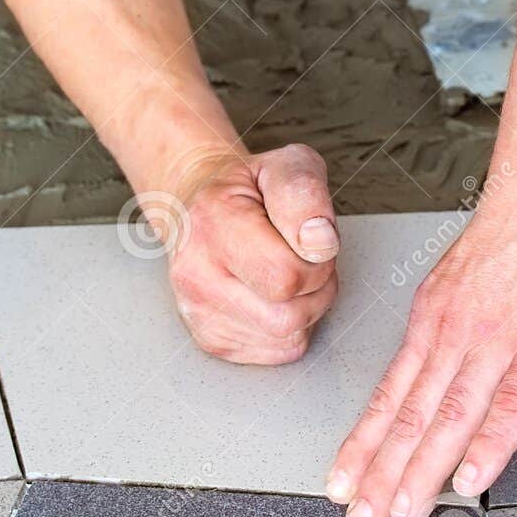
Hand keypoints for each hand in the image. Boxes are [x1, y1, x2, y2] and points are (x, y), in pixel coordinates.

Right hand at [161, 142, 339, 364]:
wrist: (198, 209)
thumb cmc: (248, 189)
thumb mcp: (285, 166)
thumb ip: (305, 194)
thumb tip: (320, 243)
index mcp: (212, 222)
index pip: (286, 275)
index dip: (317, 259)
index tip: (307, 236)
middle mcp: (195, 273)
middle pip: (287, 315)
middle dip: (314, 286)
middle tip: (303, 257)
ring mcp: (198, 311)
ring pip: (286, 337)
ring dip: (307, 308)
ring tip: (290, 274)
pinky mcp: (210, 338)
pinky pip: (278, 350)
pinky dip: (291, 328)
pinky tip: (275, 297)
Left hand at [325, 167, 516, 516]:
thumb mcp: (463, 278)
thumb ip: (451, 326)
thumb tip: (439, 367)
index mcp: (434, 320)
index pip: (390, 395)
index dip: (364, 445)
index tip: (343, 482)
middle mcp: (455, 335)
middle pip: (410, 415)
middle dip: (381, 473)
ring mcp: (498, 342)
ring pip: (451, 416)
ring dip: (422, 469)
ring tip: (400, 512)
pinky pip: (514, 403)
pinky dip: (490, 444)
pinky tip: (471, 477)